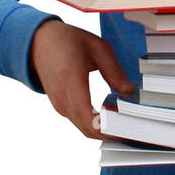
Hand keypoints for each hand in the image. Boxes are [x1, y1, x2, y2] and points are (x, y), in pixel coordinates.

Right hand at [29, 19, 135, 138]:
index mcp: (70, 79)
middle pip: (88, 128)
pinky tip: (113, 116)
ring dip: (105, 130)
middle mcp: (62, 97)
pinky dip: (97, 124)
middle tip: (136, 130)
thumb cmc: (67, 40)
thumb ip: (114, 70)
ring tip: (128, 124)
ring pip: (85, 128)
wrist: (38, 42)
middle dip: (112, 133)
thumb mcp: (97, 47)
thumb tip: (129, 91)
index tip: (125, 129)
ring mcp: (60, 104)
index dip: (105, 127)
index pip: (86, 114)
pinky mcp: (62, 106)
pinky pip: (81, 122)